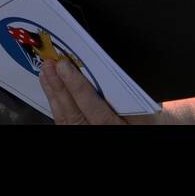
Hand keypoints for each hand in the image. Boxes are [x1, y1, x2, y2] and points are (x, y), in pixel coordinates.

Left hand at [39, 58, 160, 124]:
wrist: (147, 128)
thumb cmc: (148, 116)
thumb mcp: (144, 104)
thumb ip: (126, 88)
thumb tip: (105, 61)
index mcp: (121, 127)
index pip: (97, 111)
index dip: (78, 88)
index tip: (65, 66)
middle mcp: (103, 132)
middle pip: (76, 114)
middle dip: (61, 87)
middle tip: (50, 64)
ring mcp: (88, 134)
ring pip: (67, 118)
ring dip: (54, 93)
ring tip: (46, 72)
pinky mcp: (81, 132)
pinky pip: (64, 121)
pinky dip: (56, 103)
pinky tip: (51, 89)